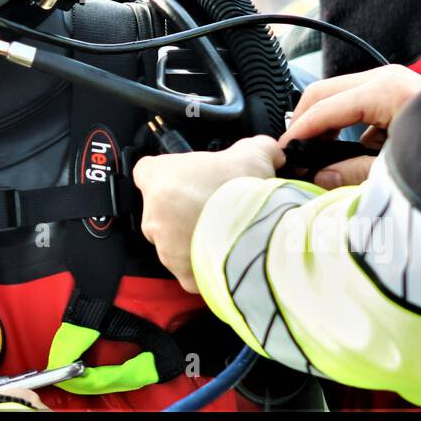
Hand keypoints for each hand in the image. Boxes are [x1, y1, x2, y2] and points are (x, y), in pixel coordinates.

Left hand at [133, 136, 283, 292]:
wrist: (256, 228)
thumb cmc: (243, 186)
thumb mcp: (254, 153)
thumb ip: (258, 147)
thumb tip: (273, 152)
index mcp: (158, 178)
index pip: (147, 172)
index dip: (168, 175)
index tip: (188, 179)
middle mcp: (153, 214)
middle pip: (161, 210)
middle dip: (183, 210)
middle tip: (215, 208)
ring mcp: (165, 247)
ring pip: (174, 242)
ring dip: (193, 238)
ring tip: (225, 233)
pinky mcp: (182, 272)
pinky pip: (189, 270)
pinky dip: (204, 266)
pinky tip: (225, 256)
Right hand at [278, 64, 420, 187]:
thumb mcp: (397, 168)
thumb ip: (354, 173)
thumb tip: (319, 178)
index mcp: (385, 90)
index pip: (324, 107)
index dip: (299, 131)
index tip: (282, 152)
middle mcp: (387, 80)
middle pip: (325, 93)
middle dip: (305, 122)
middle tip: (292, 153)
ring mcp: (394, 85)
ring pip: (340, 98)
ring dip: (324, 125)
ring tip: (314, 157)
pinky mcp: (399, 97)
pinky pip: (360, 107)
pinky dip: (346, 127)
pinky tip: (346, 155)